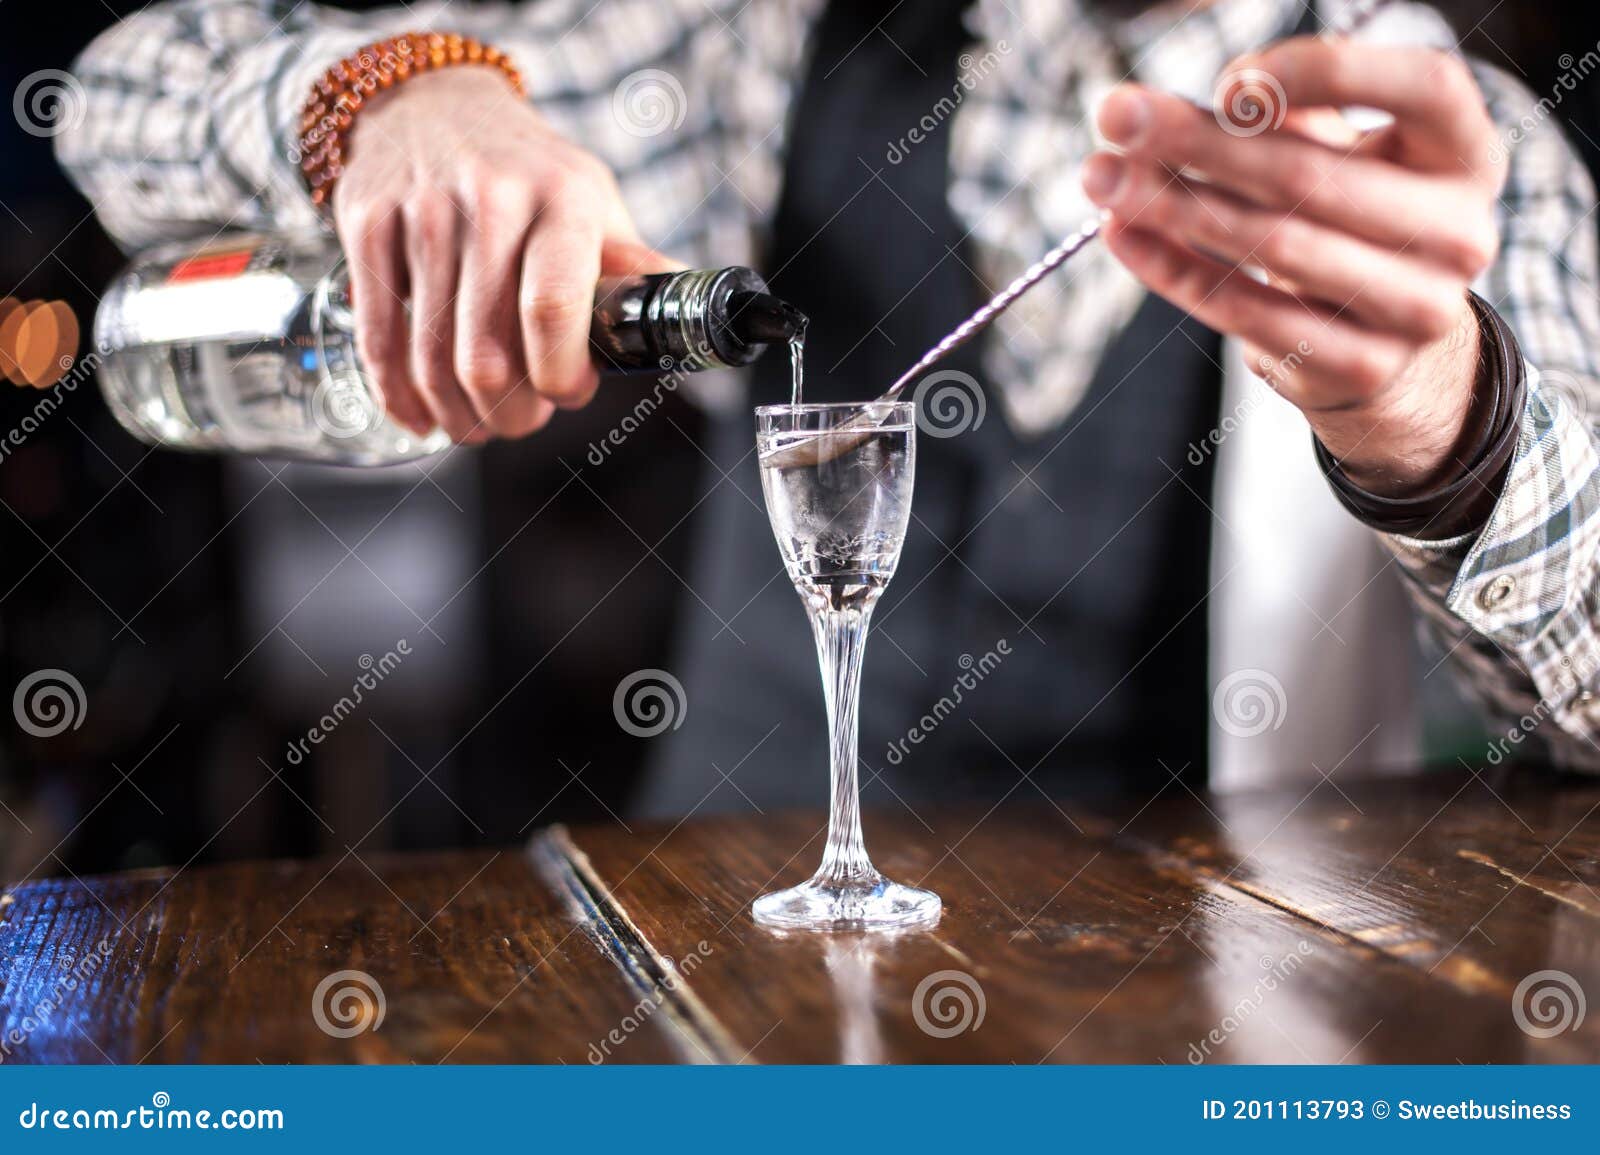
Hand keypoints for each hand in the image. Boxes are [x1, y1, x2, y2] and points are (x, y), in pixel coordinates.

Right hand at [332, 67, 676, 441]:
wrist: (434, 102)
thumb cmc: (529, 170)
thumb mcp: (593, 202)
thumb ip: (633, 269)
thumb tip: (690, 323)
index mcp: (563, 199)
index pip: (553, 311)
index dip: (560, 376)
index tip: (569, 393)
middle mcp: (490, 200)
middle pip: (487, 352)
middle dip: (510, 412)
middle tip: (523, 419)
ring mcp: (422, 213)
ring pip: (431, 356)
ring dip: (460, 413)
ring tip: (480, 421)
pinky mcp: (366, 226)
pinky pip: (379, 338)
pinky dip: (400, 395)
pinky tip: (421, 414)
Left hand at [1083, 38, 1505, 495]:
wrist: (1386, 342)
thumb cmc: (1350, 217)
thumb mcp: (1342, 153)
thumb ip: (1282, 118)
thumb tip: (1197, 104)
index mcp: (1468, 153)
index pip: (1422, 87)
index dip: (1324, 72)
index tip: (1228, 79)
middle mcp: (1458, 232)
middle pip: (1312, 174)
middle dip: (1198, 142)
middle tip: (1116, 119)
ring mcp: (1415, 308)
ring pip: (1271, 246)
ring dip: (1171, 205)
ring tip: (1103, 177)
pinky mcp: (1357, 365)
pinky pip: (1244, 312)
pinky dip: (1172, 271)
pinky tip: (1121, 235)